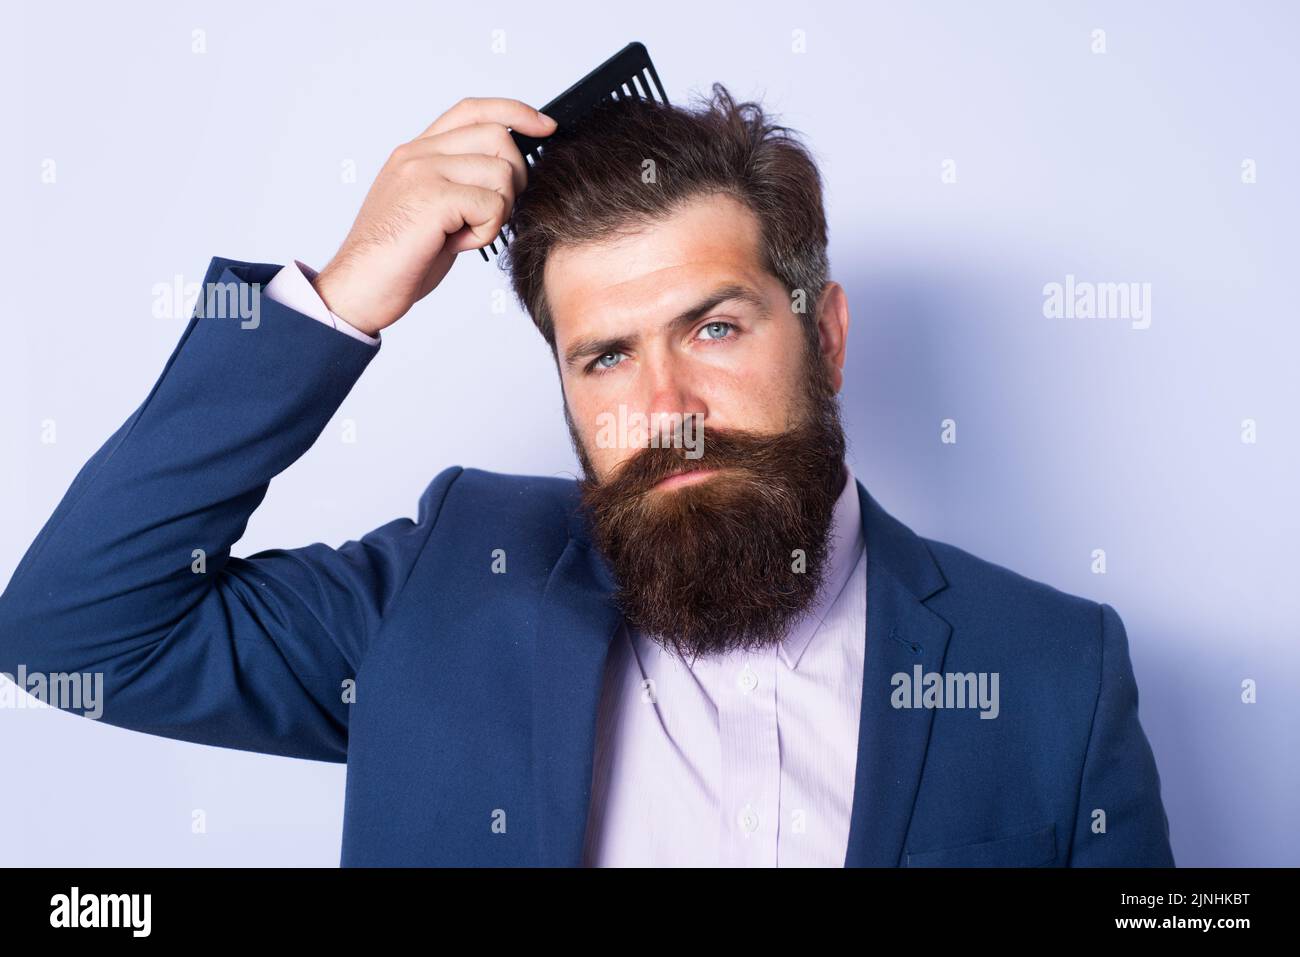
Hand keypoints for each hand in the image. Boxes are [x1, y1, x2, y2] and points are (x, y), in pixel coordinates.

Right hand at [312, 98, 556, 335]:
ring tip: (465, 234)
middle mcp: (418, 153)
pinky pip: (492, 204)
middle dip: (515, 179)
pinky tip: (458, 244)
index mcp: (417, 152)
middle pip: (498, 137)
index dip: (515, 112)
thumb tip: (508, 176)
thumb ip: (460, 183)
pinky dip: (486, 231)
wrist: (359, 289)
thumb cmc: (397, 260)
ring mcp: (423, 171)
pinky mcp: (432, 197)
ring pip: (501, 172)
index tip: (545, 127)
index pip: (474, 110)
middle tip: (492, 214)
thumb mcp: (432, 210)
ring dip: (498, 212)